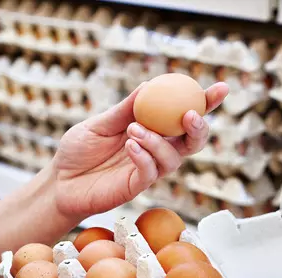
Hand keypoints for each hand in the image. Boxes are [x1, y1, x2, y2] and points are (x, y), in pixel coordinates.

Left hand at [52, 82, 228, 219]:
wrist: (59, 180)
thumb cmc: (79, 150)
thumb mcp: (100, 122)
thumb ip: (126, 109)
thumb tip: (149, 86)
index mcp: (152, 130)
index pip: (183, 116)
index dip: (206, 104)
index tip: (221, 90)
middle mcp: (156, 151)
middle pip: (192, 142)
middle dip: (199, 128)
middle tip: (190, 114)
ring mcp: (148, 170)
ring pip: (173, 158)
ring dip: (158, 141)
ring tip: (134, 129)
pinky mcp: (135, 187)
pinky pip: (150, 173)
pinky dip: (144, 156)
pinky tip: (130, 145)